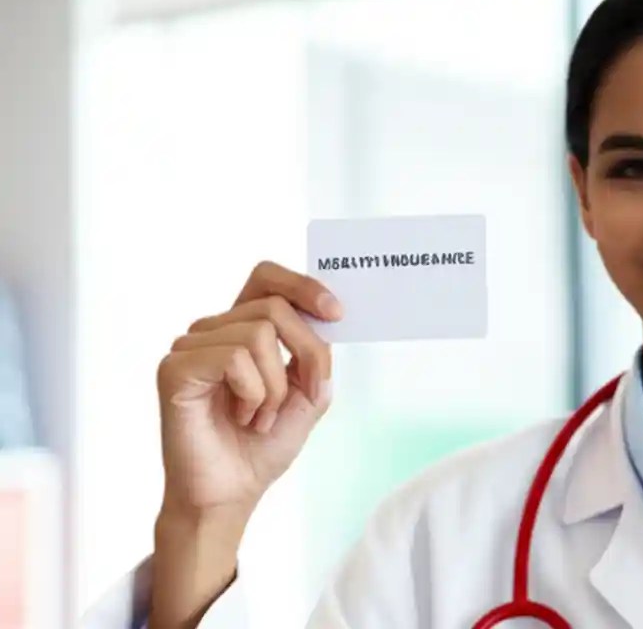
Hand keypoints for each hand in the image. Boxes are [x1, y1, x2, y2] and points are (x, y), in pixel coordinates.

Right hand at [156, 260, 342, 520]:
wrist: (232, 494)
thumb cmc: (262, 447)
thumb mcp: (309, 395)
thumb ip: (317, 354)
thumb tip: (327, 319)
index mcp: (241, 328)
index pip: (267, 278)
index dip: (303, 285)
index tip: (337, 313)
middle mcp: (212, 330)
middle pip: (275, 307)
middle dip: (306, 353)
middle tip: (302, 396)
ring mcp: (189, 347)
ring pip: (259, 333)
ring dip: (276, 386)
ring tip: (259, 416)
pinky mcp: (174, 368)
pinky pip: (235, 357)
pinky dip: (253, 393)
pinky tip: (241, 416)